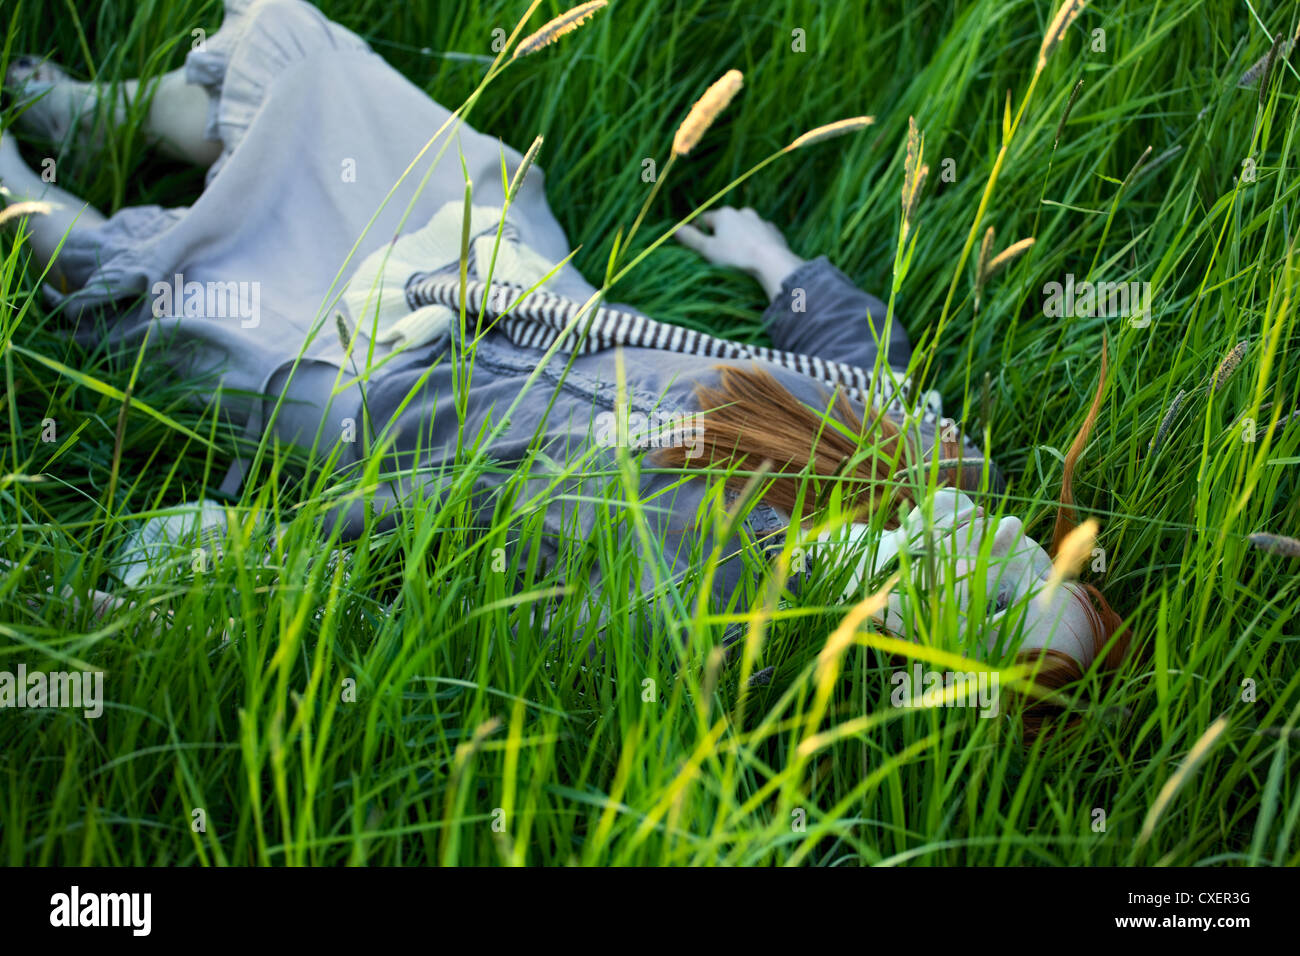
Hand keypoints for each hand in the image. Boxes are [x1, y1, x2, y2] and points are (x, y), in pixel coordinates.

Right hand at [674, 206, 807, 299]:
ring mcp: (760, 221)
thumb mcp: (708, 250)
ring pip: (744, 228)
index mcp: (724, 214)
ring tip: (738, 256)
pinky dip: (756, 242)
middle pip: (725, 222)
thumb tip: (675, 228)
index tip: (696, 243)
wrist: (772, 262)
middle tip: (718, 253)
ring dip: (739, 237)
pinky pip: (761, 235)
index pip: (704, 219)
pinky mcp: (774, 232)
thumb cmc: (736, 256)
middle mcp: (742, 212)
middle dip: (721, 234)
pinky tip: (755, 255)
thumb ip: (691, 238)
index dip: (697, 230)